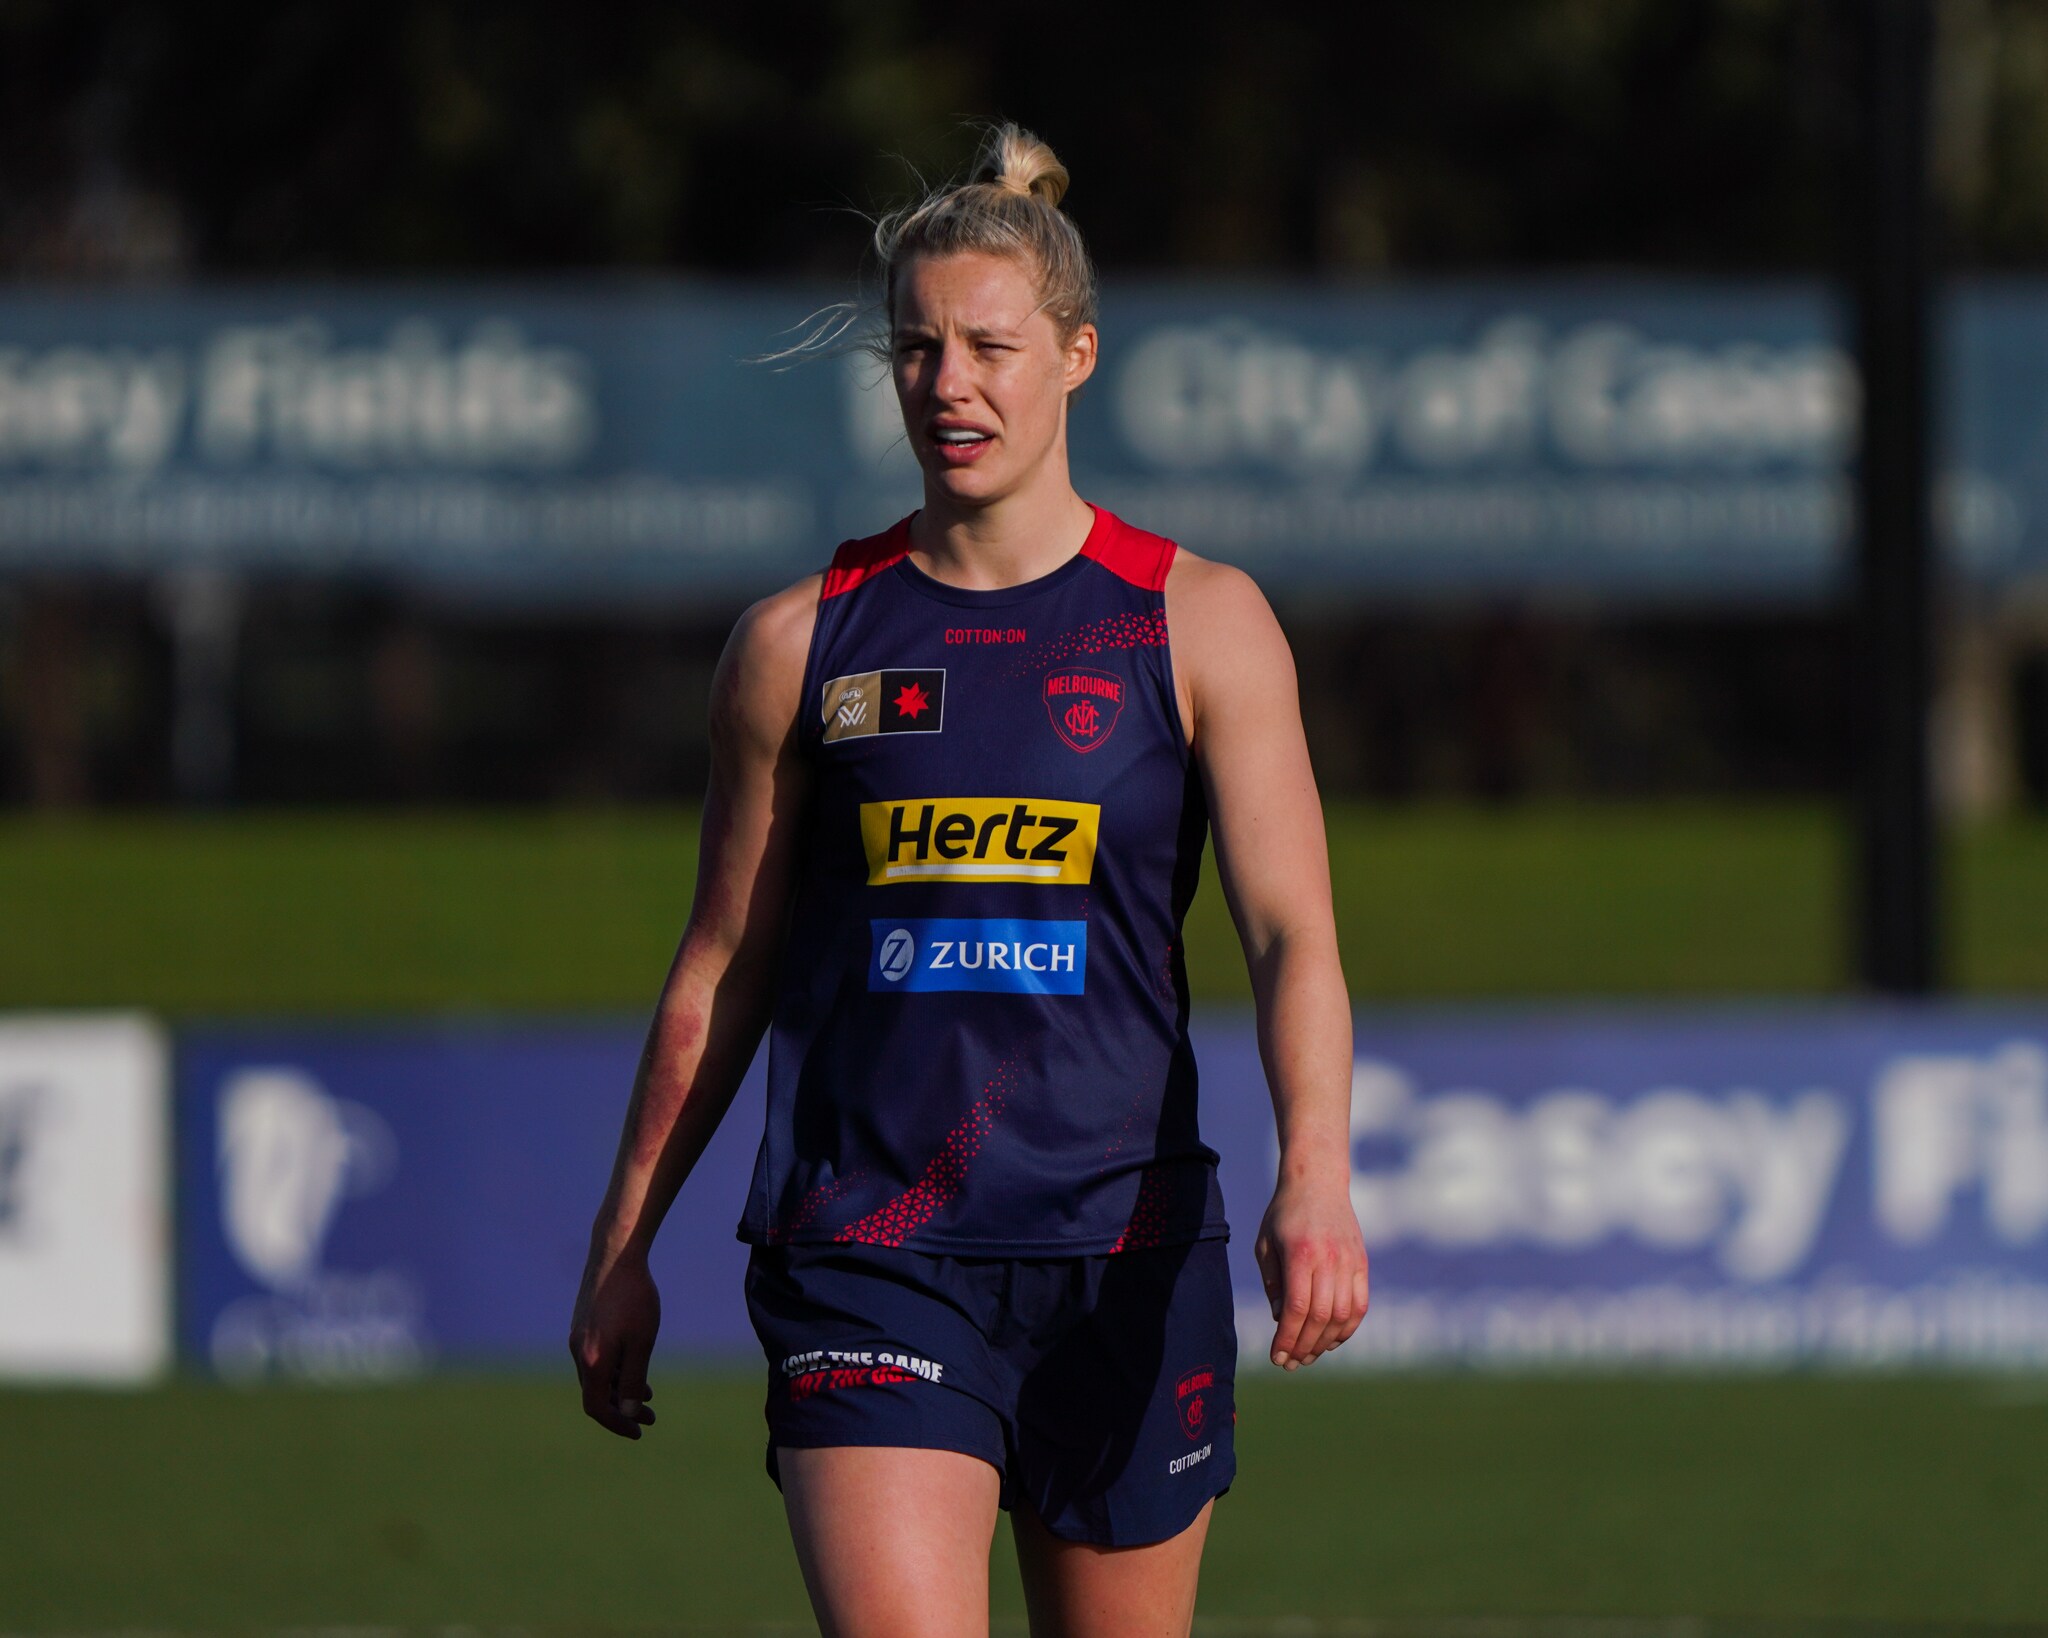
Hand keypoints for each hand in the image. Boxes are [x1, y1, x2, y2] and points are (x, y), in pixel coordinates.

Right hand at [569, 1248, 661, 1437]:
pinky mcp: (583, 1324)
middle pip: (596, 1393)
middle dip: (622, 1408)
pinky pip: (596, 1357)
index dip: (617, 1423)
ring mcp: (578, 1337)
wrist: (616, 1256)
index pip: (597, 1407)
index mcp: (591, 1361)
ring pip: (597, 1375)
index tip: (638, 1432)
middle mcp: (578, 1352)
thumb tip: (626, 1413)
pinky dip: (614, 1369)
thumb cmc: (634, 1299)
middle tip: (650, 1418)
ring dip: (620, 1388)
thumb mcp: (641, 1343)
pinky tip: (633, 1364)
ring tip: (648, 1395)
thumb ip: (632, 1380)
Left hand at [1254, 1173, 1368, 1369]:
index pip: (1296, 1308)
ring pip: (1343, 1316)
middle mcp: (1329, 1259)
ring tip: (1308, 1355)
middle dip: (1304, 1346)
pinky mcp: (1362, 1264)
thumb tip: (1280, 1320)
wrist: (1318, 1182)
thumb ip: (1273, 1282)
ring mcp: (1350, 1262)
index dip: (1287, 1338)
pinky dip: (1347, 1329)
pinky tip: (1331, 1341)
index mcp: (1301, 1253)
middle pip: (1320, 1317)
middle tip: (1290, 1363)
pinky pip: (1360, 1306)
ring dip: (1325, 1342)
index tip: (1277, 1357)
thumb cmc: (1284, 1214)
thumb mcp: (1266, 1244)